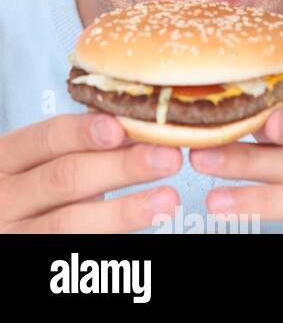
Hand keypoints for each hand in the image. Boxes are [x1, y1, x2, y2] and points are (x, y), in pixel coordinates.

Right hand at [0, 112, 179, 232]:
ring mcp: (14, 233)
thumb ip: (83, 140)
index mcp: (7, 157)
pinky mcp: (29, 259)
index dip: (82, 132)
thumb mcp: (43, 157)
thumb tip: (141, 121)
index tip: (120, 129)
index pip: (46, 138)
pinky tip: (143, 224)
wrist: (6, 222)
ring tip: (167, 200)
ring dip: (124, 210)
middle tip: (168, 158)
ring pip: (69, 222)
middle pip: (65, 179)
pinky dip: (111, 235)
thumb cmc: (33, 181)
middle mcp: (5, 196)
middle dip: (121, 167)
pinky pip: (72, 249)